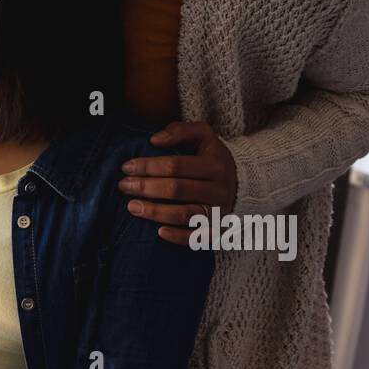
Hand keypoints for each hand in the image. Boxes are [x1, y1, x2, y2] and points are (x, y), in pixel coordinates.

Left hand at [118, 121, 237, 244]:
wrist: (244, 182)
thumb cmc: (213, 156)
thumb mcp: (203, 135)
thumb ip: (179, 130)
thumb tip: (154, 140)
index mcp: (214, 165)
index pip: (175, 166)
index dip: (148, 166)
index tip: (126, 167)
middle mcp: (218, 189)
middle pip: (177, 190)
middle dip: (146, 188)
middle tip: (123, 186)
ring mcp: (219, 211)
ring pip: (185, 214)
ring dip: (156, 212)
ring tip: (132, 207)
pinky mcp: (218, 229)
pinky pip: (198, 237)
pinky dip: (179, 236)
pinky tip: (159, 232)